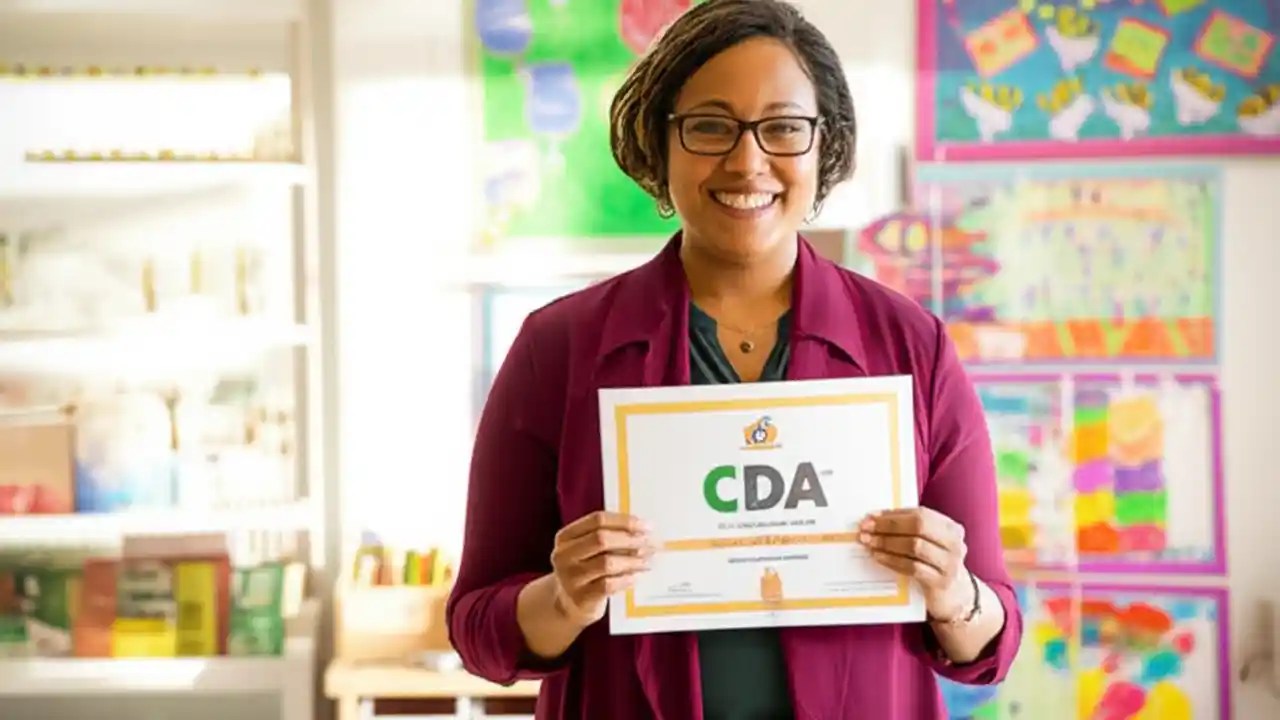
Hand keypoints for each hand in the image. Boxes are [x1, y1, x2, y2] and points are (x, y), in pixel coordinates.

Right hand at [549, 511, 652, 627]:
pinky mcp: (580, 598)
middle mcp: (564, 555)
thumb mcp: (588, 550)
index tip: (646, 526)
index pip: (597, 520)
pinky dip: (626, 579)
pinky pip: (609, 585)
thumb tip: (644, 531)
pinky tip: (635, 577)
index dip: (625, 521)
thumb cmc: (586, 570)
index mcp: (566, 537)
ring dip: (632, 561)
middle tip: (651, 544)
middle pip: (601, 539)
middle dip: (630, 540)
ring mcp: (570, 578)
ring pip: (607, 563)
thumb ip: (610, 537)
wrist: (568, 604)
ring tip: (647, 561)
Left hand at [858, 508, 971, 620]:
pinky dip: (892, 560)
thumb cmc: (934, 564)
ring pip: (915, 546)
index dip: (894, 514)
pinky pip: (912, 567)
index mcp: (951, 528)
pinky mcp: (940, 582)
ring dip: (887, 542)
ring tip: (869, 541)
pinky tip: (878, 556)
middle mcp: (954, 543)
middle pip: (918, 526)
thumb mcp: (930, 543)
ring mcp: (949, 563)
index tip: (871, 515)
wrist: (954, 596)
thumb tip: (876, 519)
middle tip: (866, 528)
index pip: (920, 514)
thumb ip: (910, 530)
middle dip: (888, 526)